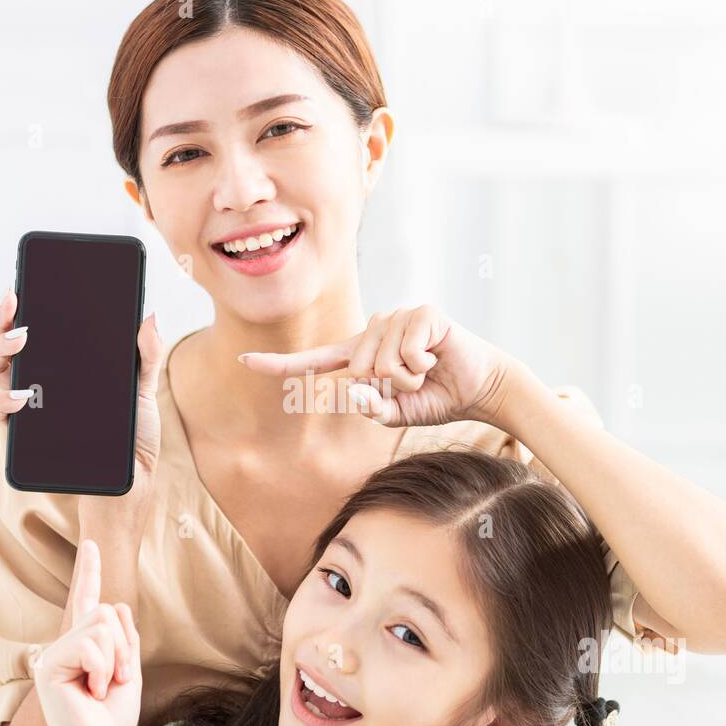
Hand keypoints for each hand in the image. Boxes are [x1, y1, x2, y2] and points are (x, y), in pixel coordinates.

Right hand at [0, 286, 164, 512]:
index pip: (29, 331)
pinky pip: (0, 416)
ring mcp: (28, 409)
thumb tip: (149, 316)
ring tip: (21, 341)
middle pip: (4, 347)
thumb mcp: (142, 391)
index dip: (15, 309)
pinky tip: (21, 396)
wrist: (130, 483)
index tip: (16, 288)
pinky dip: (4, 402)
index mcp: (59, 367)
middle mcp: (37, 384)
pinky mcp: (26, 437)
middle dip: (1, 323)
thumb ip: (146, 355)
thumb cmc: (133, 438)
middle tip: (15, 306)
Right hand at [34, 538, 142, 725]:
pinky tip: (91, 692)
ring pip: (100, 625)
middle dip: (123, 646)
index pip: (87, 601)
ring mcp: (55, 653)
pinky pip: (91, 646)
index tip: (92, 544)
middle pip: (106, 611)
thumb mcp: (129, 672)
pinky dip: (102, 670)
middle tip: (114, 681)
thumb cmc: (111, 720)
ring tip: (101, 688)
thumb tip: (115, 604)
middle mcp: (66, 644)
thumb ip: (124, 638)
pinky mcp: (50, 664)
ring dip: (114, 660)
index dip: (89, 571)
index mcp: (85, 645)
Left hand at [236, 305, 514, 428]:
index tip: (245, 362)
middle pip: (357, 367)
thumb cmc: (435, 398)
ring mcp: (397, 317)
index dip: (281, 364)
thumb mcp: (396, 413)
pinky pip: (406, 348)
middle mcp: (374, 330)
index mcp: (361, 355)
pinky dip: (422, 363)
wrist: (479, 389)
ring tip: (427, 370)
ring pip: (382, 360)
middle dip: (389, 386)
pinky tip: (436, 358)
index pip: (315, 361)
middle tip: (415, 382)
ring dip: (409, 377)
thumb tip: (351, 390)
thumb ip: (370, 407)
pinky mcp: (422, 312)